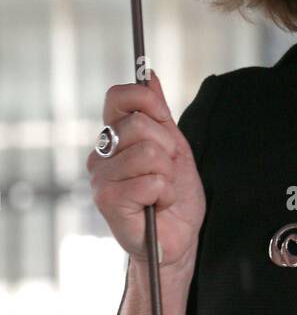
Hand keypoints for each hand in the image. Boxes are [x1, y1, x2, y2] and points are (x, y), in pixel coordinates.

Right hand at [87, 72, 205, 272]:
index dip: (147, 101)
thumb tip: (149, 75)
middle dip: (167, 148)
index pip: (118, 96)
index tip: (165, 120)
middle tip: (167, 172)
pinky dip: (166, 195)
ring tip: (162, 191)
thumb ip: (159, 113)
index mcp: (115, 137)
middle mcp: (101, 154)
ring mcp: (101, 178)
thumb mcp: (174, 147)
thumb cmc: (174, 197)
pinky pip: (152, 181)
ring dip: (168, 174)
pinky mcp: (107, 200)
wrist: (177, 239)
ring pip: (148, 153)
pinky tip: (157, 206)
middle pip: (140, 124)